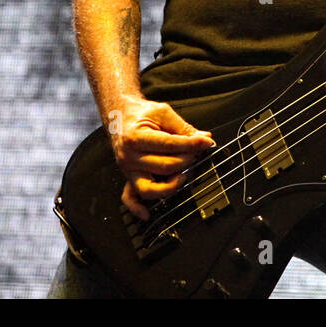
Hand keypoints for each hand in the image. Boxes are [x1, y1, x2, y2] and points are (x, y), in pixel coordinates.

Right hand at [108, 96, 214, 219]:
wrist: (119, 116)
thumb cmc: (141, 114)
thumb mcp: (162, 112)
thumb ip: (183, 127)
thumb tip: (205, 137)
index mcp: (135, 137)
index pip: (170, 145)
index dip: (192, 144)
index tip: (206, 142)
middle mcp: (129, 157)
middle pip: (165, 166)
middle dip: (187, 160)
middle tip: (198, 152)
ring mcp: (128, 170)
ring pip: (150, 188)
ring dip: (172, 185)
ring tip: (185, 174)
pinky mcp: (128, 177)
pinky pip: (129, 198)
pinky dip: (137, 208)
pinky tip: (147, 214)